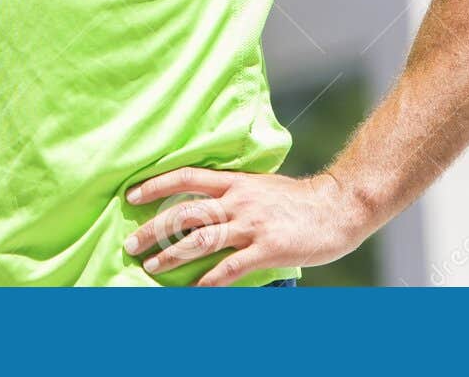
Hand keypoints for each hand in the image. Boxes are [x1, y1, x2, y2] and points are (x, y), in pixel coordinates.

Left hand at [122, 167, 378, 286]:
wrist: (337, 207)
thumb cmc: (297, 199)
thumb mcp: (259, 184)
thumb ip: (233, 191)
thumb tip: (204, 200)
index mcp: (234, 182)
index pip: (186, 178)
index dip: (156, 186)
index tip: (131, 196)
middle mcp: (237, 200)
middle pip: (185, 213)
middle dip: (154, 230)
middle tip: (130, 243)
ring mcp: (251, 225)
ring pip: (201, 239)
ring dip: (172, 255)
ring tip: (151, 267)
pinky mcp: (266, 249)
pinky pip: (230, 267)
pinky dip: (209, 280)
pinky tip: (194, 290)